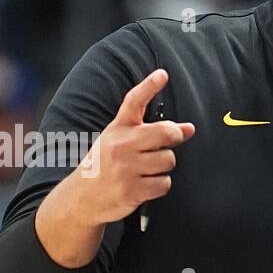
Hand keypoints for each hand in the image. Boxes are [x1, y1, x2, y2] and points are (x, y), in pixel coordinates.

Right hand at [73, 69, 195, 224]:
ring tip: (147, 169)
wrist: (83, 198)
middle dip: (174, 137)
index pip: (134, 102)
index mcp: (117, 129)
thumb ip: (152, 133)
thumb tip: (190, 128)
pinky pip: (164, 183)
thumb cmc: (107, 165)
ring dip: (164, 166)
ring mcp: (125, 168)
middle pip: (165, 132)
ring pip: (168, 160)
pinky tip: (145, 185)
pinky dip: (160, 185)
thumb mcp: (120, 141)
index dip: (149, 87)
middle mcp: (120, 145)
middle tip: (168, 143)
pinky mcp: (132, 190)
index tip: (163, 74)